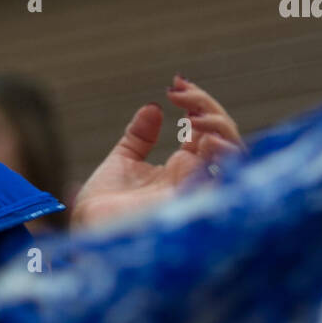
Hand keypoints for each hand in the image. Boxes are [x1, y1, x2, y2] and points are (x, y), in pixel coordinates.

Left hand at [70, 74, 244, 230]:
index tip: (175, 85)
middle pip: (226, 137)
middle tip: (179, 92)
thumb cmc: (101, 212)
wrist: (85, 236)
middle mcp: (195, 181)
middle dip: (208, 108)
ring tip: (192, 117)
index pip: (207, 131)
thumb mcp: (120, 164)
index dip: (198, 103)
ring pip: (236, 155)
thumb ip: (138, 138)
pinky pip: (224, 179)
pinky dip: (221, 156)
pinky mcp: (195, 207)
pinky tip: (202, 140)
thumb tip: (153, 108)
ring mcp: (198, 193)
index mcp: (181, 171)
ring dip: (220, 129)